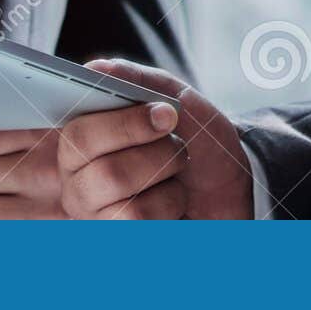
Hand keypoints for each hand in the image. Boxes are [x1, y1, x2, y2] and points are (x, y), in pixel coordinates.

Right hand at [58, 61, 253, 219]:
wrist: (232, 188)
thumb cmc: (196, 142)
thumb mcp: (178, 100)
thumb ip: (140, 82)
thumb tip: (97, 68)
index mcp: (82, 140)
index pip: (79, 134)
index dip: (125, 125)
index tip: (166, 113)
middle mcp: (78, 181)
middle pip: (105, 173)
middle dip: (158, 154)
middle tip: (178, 145)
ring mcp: (96, 218)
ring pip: (127, 204)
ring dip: (168, 179)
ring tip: (177, 172)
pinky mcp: (117, 241)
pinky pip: (142, 226)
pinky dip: (172, 206)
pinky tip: (174, 202)